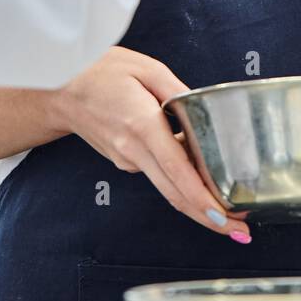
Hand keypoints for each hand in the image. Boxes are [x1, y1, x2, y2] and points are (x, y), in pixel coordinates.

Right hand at [51, 46, 250, 241]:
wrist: (58, 89)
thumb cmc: (100, 72)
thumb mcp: (147, 68)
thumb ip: (178, 91)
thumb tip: (203, 113)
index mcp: (142, 125)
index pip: (177, 170)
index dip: (202, 198)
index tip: (225, 217)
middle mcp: (133, 150)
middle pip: (176, 194)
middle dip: (210, 218)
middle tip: (241, 232)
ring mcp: (126, 160)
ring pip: (169, 190)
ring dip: (199, 205)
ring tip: (231, 214)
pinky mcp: (124, 162)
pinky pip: (159, 175)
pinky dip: (181, 184)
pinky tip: (202, 181)